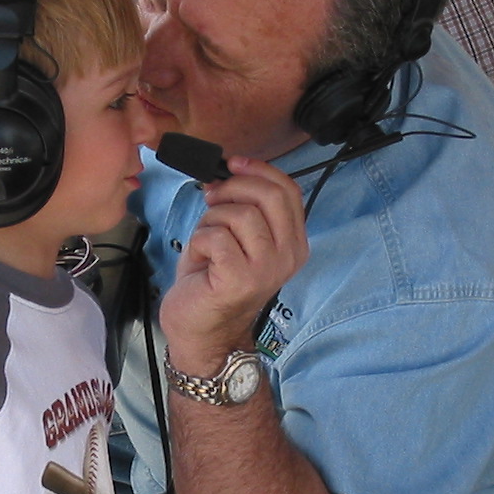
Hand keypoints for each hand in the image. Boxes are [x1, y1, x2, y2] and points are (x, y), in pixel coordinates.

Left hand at [159, 159, 306, 371]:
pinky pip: (217, 236)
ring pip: (240, 215)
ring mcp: (267, 269)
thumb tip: (228, 172)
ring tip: (207, 241)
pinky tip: (202, 258)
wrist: (201, 330)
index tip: (233, 163)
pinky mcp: (241, 279)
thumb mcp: (236, 236)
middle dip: (233, 187)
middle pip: (270, 196)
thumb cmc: (213, 280)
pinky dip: (200, 240)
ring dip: (212, 220)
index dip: (259, 170)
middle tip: (212, 197)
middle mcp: (288, 256)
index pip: (289, 191)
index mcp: (293, 243)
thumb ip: (242, 206)